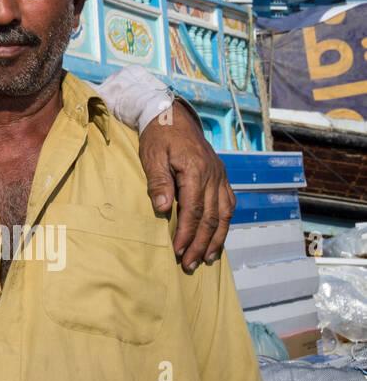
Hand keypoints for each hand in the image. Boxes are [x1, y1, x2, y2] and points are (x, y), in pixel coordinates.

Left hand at [138, 99, 234, 272]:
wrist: (173, 116)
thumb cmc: (159, 137)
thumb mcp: (152, 155)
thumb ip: (158, 181)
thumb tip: (163, 208)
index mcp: (196, 170)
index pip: (194, 209)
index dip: (186, 233)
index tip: (178, 251)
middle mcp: (214, 175)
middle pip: (211, 217)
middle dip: (200, 243)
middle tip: (190, 264)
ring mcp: (220, 176)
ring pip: (224, 214)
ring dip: (216, 239)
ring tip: (206, 259)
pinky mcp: (221, 177)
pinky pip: (228, 204)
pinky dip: (224, 224)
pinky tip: (217, 238)